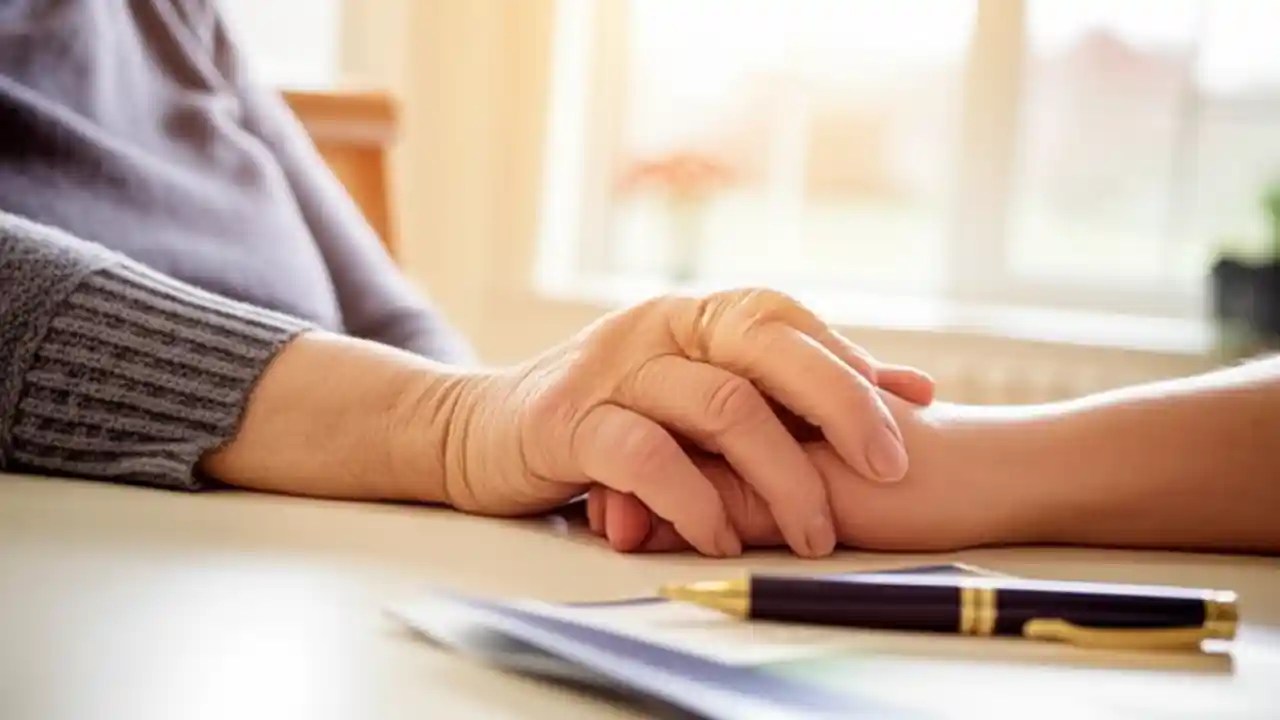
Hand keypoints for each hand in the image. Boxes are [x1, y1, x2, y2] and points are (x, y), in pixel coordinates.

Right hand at [427, 289, 933, 557]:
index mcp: (693, 316)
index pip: (785, 319)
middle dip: (841, 405)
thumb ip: (770, 394)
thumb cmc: (603, 422)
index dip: (853, 358)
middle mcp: (657, 327)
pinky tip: (723, 536)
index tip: (917, 405)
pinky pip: (646, 453)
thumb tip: (900, 392)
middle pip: (766, 347)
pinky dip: (696, 498)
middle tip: (891, 468)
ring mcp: (611, 368)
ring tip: (814, 534)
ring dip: (780, 474)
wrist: (478, 434)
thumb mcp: (687, 396)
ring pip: (719, 404)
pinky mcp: (567, 420)